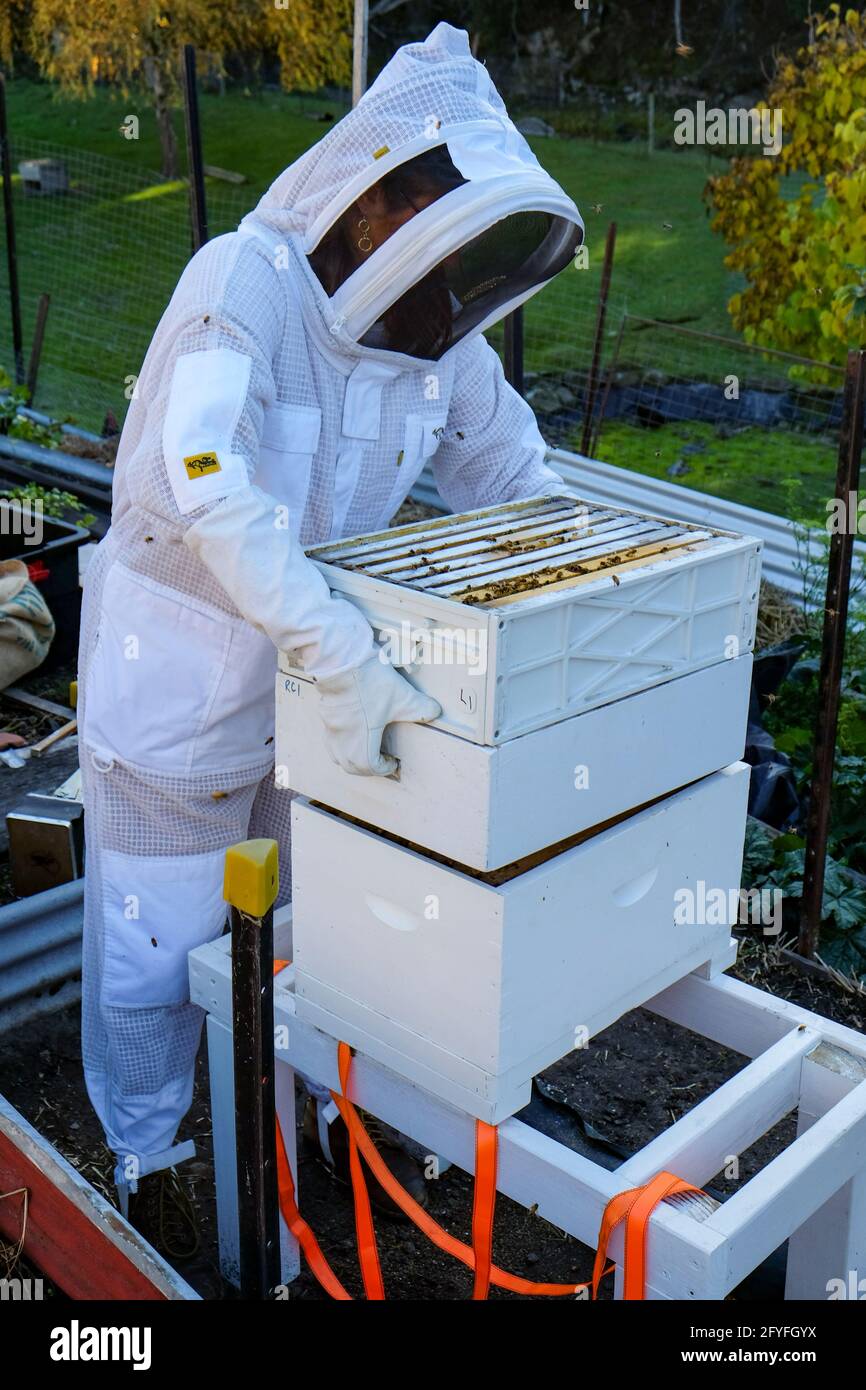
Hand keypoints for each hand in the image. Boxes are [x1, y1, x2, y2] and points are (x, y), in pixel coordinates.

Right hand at [316, 654, 440, 776]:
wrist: (343, 661)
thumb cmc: (369, 682)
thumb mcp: (402, 696)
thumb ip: (420, 707)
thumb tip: (435, 712)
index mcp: (361, 740)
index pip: (369, 766)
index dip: (383, 768)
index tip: (392, 763)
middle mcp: (343, 739)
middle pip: (351, 765)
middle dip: (367, 767)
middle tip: (380, 760)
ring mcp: (331, 727)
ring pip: (337, 754)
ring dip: (351, 758)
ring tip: (365, 749)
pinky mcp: (325, 714)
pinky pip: (330, 737)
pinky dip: (340, 742)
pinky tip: (350, 731)